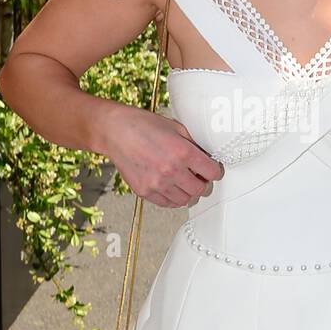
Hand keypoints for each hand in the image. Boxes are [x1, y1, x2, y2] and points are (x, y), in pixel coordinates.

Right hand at [105, 106, 223, 207]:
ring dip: (187, 192)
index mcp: (182, 152)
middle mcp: (171, 170)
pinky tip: (170, 186)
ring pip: (185, 200)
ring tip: (183, 181)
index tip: (212, 170)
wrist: (115, 131)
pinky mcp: (144, 191)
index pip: (212, 172)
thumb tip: (206, 158)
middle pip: (200, 189)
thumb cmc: (143, 125)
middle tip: (198, 176)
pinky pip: (167, 203)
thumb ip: (193, 144)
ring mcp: (157, 183)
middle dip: (202, 183)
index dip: (215, 171)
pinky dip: (172, 197)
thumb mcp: (176, 128)